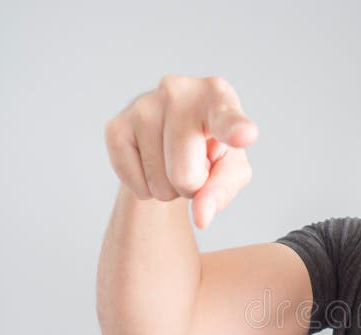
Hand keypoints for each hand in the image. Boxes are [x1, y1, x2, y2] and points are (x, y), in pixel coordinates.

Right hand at [105, 75, 257, 228]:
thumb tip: (201, 217)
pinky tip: (152, 163)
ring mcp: (142, 106)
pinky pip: (136, 184)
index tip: (245, 135)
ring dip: (170, 187)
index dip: (236, 129)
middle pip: (186, 176)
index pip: (227, 118)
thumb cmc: (211, 149)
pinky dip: (147, 188)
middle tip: (195, 165)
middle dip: (192, 186)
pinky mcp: (116, 126)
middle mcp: (178, 91)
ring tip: (173, 160)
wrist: (171, 135)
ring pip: (160, 185)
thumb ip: (222, 191)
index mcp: (218, 96)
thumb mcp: (231, 169)